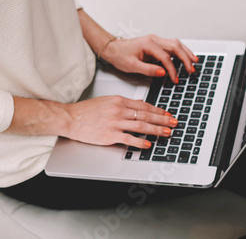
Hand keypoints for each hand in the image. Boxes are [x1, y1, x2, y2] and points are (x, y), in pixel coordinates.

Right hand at [61, 95, 177, 149]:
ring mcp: (115, 123)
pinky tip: (148, 144)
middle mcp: (119, 110)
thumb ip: (123, 103)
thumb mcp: (107, 101)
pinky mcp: (110, 135)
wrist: (71, 118)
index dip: (158, 110)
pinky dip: (140, 142)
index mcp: (119, 101)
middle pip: (146, 115)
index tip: (167, 114)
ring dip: (156, 130)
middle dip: (162, 119)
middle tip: (174, 123)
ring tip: (166, 133)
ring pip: (141, 126)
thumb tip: (139, 104)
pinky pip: (128, 139)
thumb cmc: (86, 110)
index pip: (143, 106)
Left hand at [101, 35, 196, 82]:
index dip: (172, 69)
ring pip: (175, 44)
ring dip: (186, 52)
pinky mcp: (156, 44)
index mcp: (148, 44)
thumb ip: (148, 69)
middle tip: (192, 69)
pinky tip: (186, 57)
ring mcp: (156, 40)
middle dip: (185, 58)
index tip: (175, 79)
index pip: (166, 57)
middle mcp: (154, 39)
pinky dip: (180, 51)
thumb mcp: (132, 66)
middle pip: (175, 46)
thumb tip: (163, 72)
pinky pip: (172, 46)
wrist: (113, 48)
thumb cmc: (120, 56)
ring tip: (194, 62)